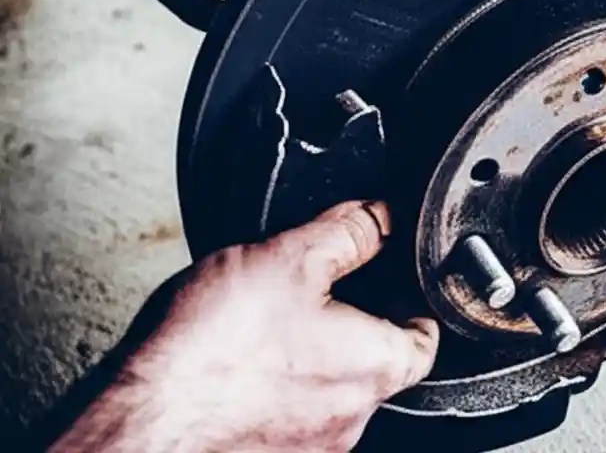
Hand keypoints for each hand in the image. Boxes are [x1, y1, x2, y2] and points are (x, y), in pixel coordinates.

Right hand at [51, 201, 438, 452]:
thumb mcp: (288, 258)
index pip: (425, 337)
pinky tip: (236, 368)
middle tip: (310, 296)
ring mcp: (310, 446)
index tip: (399, 284)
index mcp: (376, 366)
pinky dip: (269, 391)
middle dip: (347, 326)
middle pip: (373, 362)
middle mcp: (352, 417)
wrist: (137, 425)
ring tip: (260, 331)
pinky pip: (285, 416)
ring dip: (303, 360)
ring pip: (325, 390)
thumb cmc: (208, 352)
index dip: (413, 303)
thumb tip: (380, 217)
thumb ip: (347, 233)